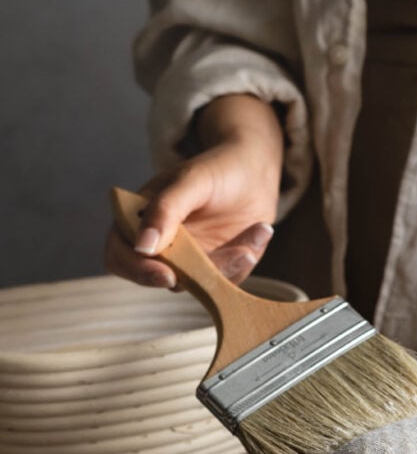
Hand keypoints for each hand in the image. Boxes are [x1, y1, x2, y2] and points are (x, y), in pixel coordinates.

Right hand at [105, 94, 282, 287]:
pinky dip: (245, 258)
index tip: (166, 274)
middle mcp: (159, 246)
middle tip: (234, 255)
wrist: (253, 173)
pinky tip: (260, 231)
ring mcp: (188, 262)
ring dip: (230, 263)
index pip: (119, 255)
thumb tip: (143, 246)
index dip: (137, 270)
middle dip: (197, 274)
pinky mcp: (215, 270)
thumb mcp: (190, 181)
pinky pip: (226, 280)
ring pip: (198, 285)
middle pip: (162, 278)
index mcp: (138, 219)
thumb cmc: (216, 168)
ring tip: (259, 229)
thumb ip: (165, 209)